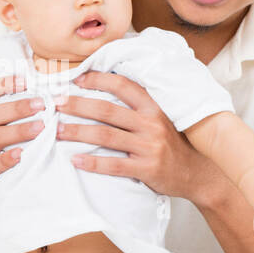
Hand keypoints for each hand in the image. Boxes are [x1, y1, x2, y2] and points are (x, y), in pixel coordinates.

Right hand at [0, 75, 45, 208]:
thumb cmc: (5, 150)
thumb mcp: (7, 129)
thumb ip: (19, 113)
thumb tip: (50, 93)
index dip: (4, 84)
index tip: (25, 80)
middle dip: (19, 107)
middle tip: (42, 103)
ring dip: (20, 130)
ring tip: (41, 127)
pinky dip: (9, 158)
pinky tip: (22, 154)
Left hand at [53, 69, 213, 203]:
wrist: (196, 173)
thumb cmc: (172, 144)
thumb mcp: (161, 118)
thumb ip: (138, 107)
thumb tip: (105, 91)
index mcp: (153, 107)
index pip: (123, 85)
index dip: (98, 79)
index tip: (76, 79)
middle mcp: (151, 123)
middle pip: (107, 110)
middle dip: (78, 105)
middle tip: (57, 103)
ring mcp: (149, 147)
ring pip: (106, 136)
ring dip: (78, 132)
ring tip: (58, 131)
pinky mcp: (146, 169)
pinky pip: (114, 165)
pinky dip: (93, 162)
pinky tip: (75, 160)